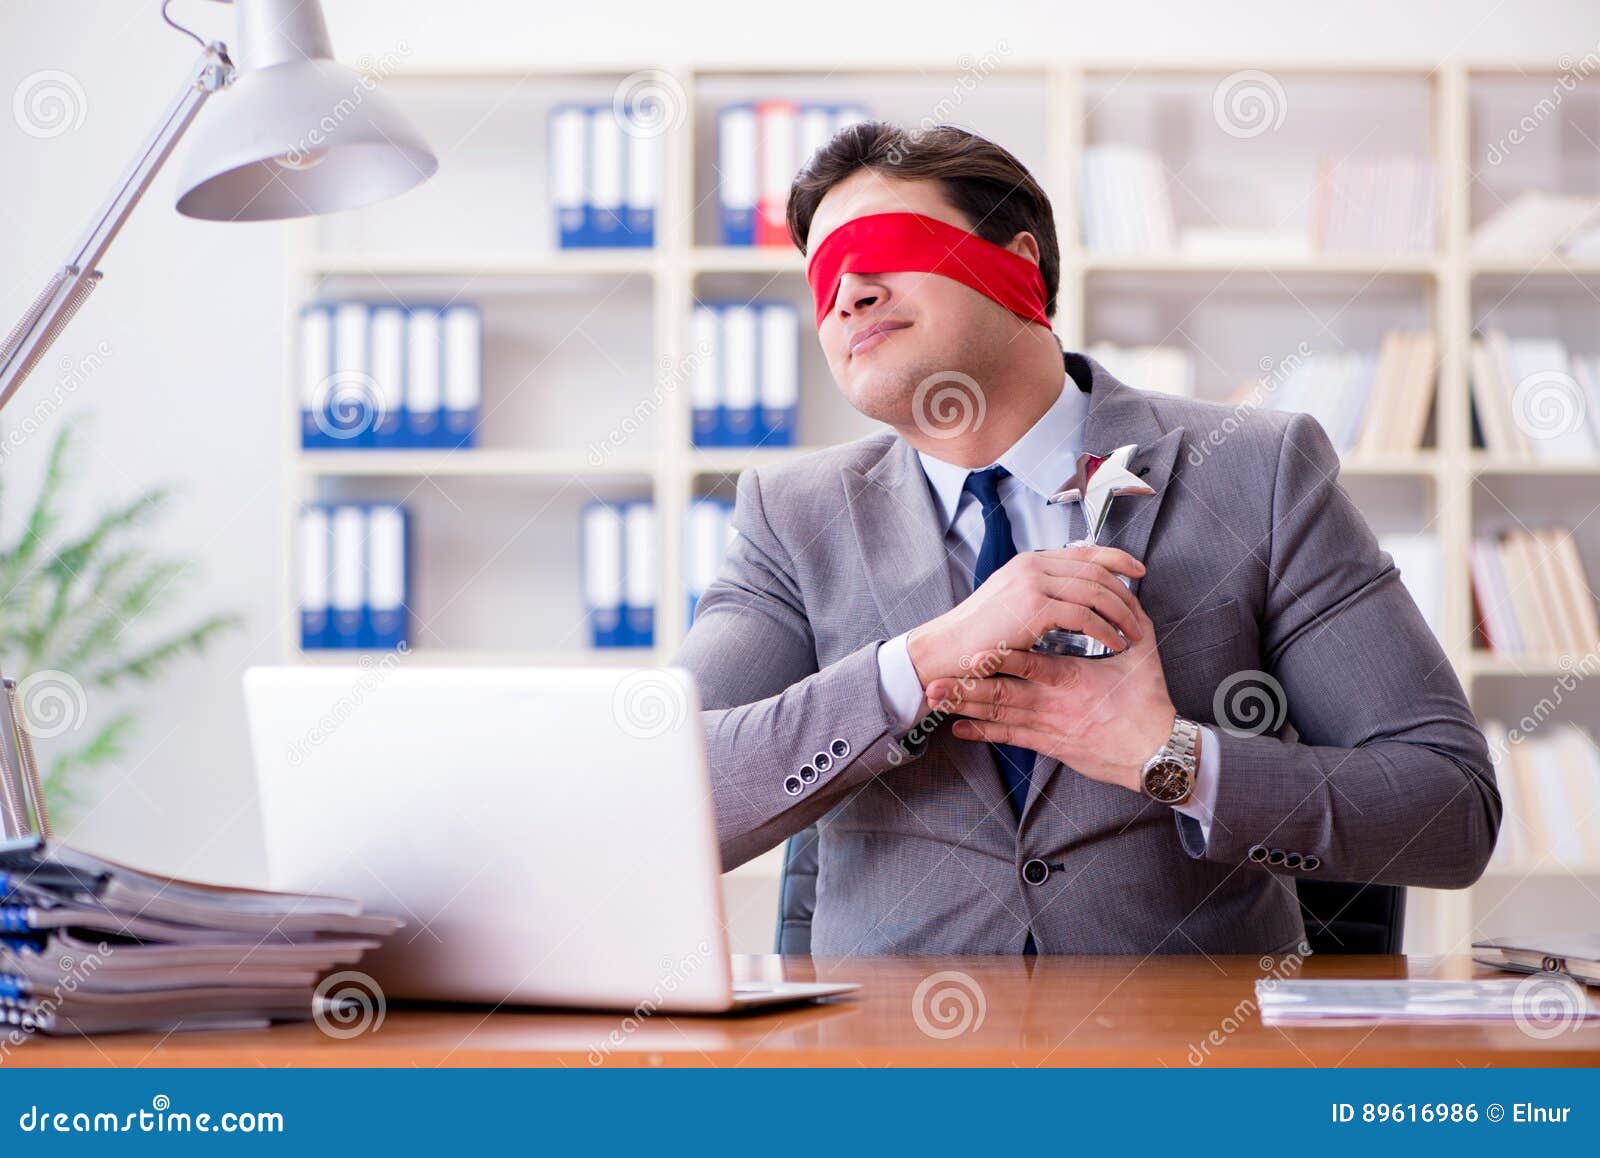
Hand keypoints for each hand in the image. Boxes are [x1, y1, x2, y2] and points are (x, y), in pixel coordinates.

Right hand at [906, 545, 1146, 685]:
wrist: (947, 648)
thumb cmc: (978, 635)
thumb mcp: (1010, 603)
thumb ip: (1040, 593)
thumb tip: (1073, 598)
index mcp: (1029, 561)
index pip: (1085, 552)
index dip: (1117, 558)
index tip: (1138, 571)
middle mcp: (1033, 565)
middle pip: (1096, 569)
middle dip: (1125, 593)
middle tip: (1140, 615)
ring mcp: (1033, 583)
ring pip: (1095, 590)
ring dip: (1120, 613)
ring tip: (1132, 634)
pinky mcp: (1034, 606)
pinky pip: (1084, 615)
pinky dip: (1105, 630)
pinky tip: (1113, 643)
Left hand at [922, 592, 1175, 793]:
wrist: (1154, 753)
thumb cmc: (1148, 705)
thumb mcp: (1144, 657)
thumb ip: (1133, 622)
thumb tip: (1128, 592)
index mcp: (1073, 678)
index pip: (1033, 667)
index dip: (1003, 662)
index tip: (976, 655)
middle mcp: (1053, 703)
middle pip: (1002, 695)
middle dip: (966, 689)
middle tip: (935, 683)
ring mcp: (1047, 725)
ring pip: (999, 716)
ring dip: (966, 708)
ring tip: (937, 701)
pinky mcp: (1048, 744)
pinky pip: (1010, 738)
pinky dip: (983, 733)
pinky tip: (960, 729)